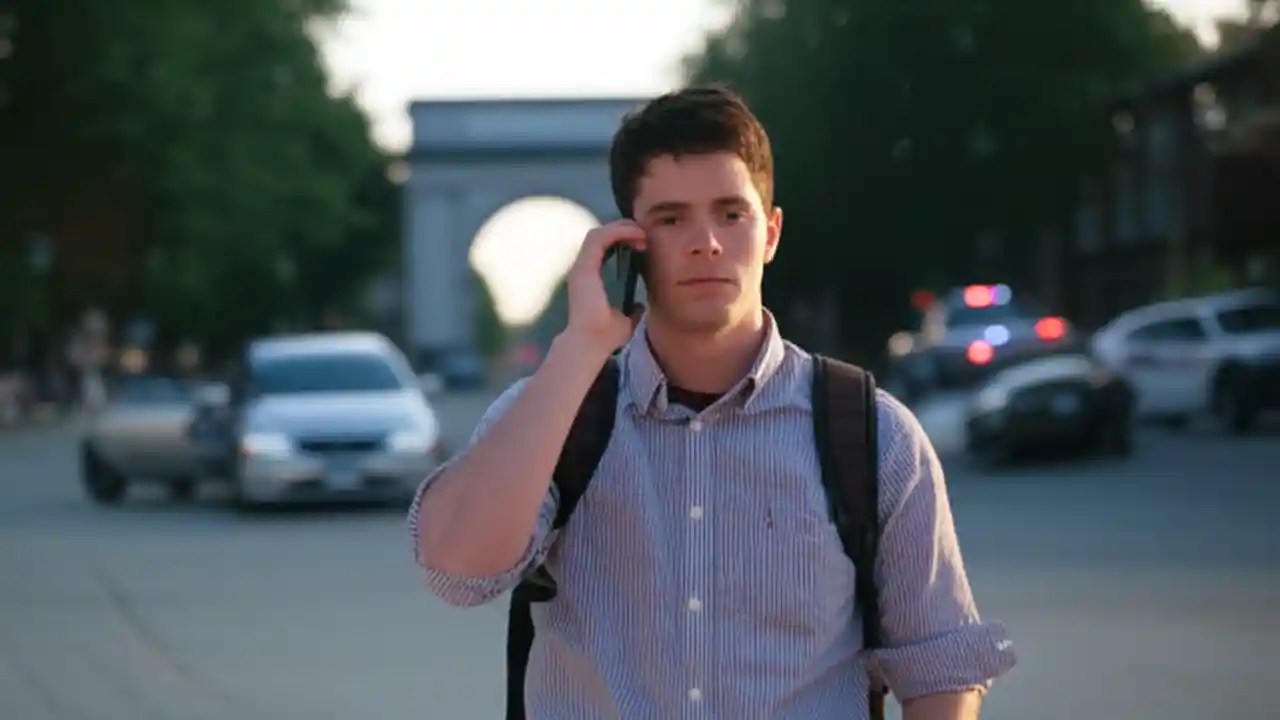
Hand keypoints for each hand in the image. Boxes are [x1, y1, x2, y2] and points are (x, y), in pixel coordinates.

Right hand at [563, 220, 646, 353]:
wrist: (592, 344)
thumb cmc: (605, 336)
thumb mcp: (626, 320)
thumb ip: (631, 310)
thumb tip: (640, 306)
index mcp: (590, 277)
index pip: (603, 247)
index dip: (622, 239)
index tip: (643, 246)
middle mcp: (583, 269)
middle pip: (601, 235)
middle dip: (624, 230)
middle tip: (645, 237)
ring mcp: (581, 266)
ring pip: (599, 232)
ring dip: (623, 228)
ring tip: (642, 234)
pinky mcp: (584, 267)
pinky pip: (600, 237)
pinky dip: (619, 232)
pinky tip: (636, 235)